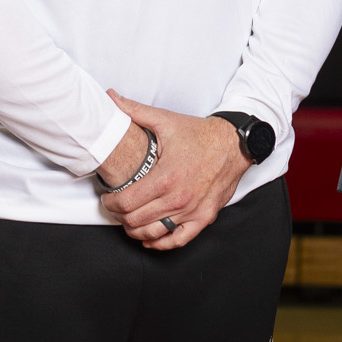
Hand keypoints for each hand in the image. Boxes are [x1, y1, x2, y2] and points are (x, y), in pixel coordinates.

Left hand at [99, 90, 249, 250]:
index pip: (126, 202)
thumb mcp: (166, 120)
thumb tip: (111, 97)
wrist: (234, 144)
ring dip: (136, 230)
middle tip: (115, 208)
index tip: (107, 199)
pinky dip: (161, 243)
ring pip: (153, 233)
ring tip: (129, 220)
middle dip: (120, 216)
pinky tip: (150, 238)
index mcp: (165, 177)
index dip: (110, 204)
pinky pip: (179, 240)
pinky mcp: (204, 217)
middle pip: (136, 220)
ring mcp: (192, 211)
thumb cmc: (200, 134)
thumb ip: (134, 111)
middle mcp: (179, 198)